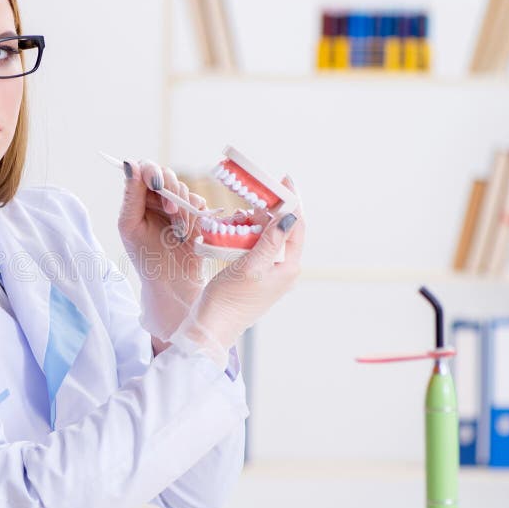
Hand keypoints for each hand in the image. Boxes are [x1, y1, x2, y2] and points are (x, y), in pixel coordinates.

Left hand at [118, 159, 207, 341]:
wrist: (172, 281)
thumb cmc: (145, 256)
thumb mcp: (130, 225)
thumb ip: (131, 195)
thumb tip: (129, 164)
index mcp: (138, 198)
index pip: (144, 169)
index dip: (151, 171)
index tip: (155, 184)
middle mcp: (158, 198)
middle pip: (166, 174)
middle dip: (169, 189)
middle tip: (169, 210)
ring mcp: (178, 204)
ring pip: (183, 188)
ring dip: (180, 207)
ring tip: (175, 230)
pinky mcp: (197, 214)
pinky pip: (198, 202)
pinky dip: (192, 215)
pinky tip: (185, 233)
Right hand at [169, 177, 305, 367]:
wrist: (211, 327)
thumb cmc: (228, 299)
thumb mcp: (250, 266)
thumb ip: (271, 241)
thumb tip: (291, 217)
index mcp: (288, 268)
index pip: (297, 227)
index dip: (293, 201)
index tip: (285, 179)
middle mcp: (284, 271)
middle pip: (285, 231)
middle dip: (274, 209)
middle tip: (260, 191)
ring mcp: (270, 275)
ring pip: (270, 239)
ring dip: (259, 222)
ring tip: (244, 209)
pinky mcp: (256, 277)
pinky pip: (258, 248)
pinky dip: (249, 234)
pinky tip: (237, 227)